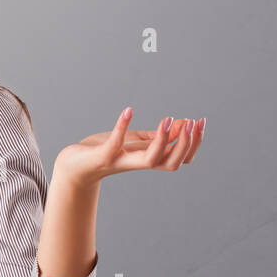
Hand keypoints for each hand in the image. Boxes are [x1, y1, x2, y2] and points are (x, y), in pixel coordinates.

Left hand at [54, 110, 203, 187]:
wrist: (75, 166)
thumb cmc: (106, 151)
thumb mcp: (136, 141)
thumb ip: (157, 136)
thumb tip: (182, 124)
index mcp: (149, 159)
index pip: (181, 158)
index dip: (194, 142)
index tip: (201, 122)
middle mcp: (138, 163)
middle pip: (172, 163)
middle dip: (186, 144)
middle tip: (193, 123)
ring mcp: (122, 161)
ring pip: (150, 160)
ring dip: (162, 140)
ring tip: (168, 118)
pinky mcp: (103, 157)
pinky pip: (115, 144)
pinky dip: (122, 127)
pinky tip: (129, 110)